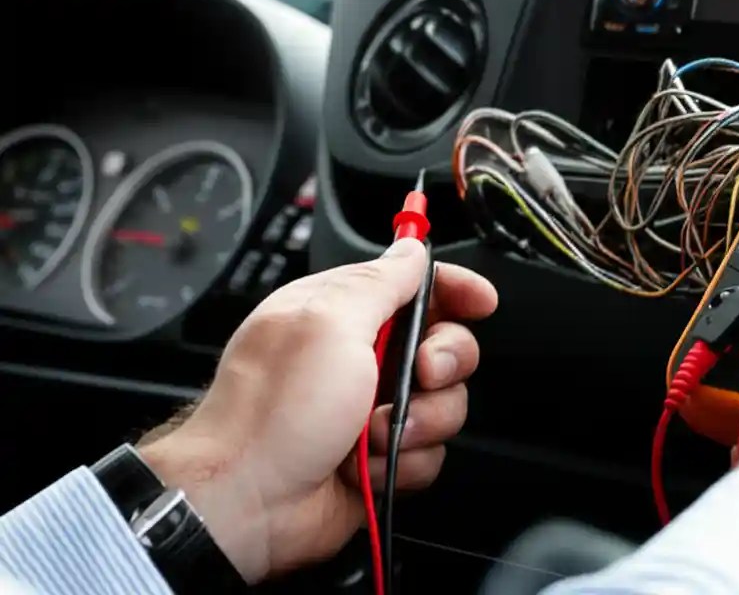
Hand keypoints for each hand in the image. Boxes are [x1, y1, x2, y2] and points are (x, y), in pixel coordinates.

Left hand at [137, 239, 497, 581]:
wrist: (245, 505)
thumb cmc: (272, 412)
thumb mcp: (330, 324)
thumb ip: (380, 280)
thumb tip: (411, 246)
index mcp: (342, 313)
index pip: (416, 285)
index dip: (455, 290)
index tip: (480, 302)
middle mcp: (361, 358)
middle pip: (445, 345)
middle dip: (444, 363)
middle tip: (421, 374)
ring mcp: (371, 410)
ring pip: (445, 405)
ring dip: (420, 422)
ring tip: (376, 434)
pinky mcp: (380, 457)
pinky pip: (429, 454)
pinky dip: (403, 464)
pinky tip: (364, 466)